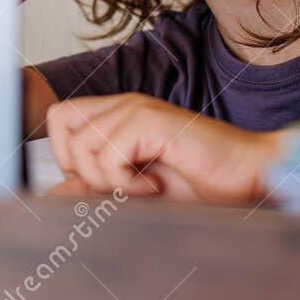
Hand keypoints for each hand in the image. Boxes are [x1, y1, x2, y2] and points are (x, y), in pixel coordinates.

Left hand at [44, 93, 282, 205]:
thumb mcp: (135, 194)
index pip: (60, 117)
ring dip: (107, 179)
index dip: (67, 154)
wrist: (247, 177)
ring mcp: (138, 108)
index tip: (102, 182)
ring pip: (82, 144)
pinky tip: (156, 185)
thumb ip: (95, 190)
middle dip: (79, 164)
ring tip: (144, 187)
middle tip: (118, 183)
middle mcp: (125, 104)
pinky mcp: (152, 120)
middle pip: (62, 121)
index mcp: (119, 114)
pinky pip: (108, 154)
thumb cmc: (201, 184)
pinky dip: (125, 182)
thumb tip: (52, 194)